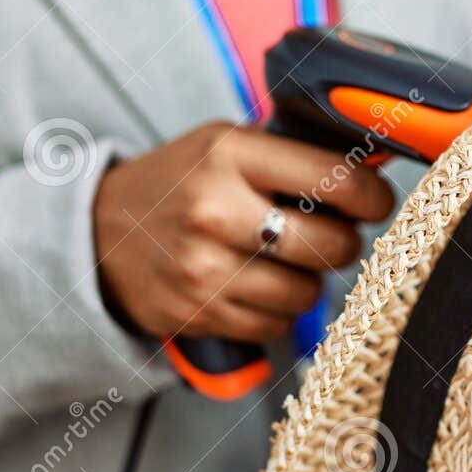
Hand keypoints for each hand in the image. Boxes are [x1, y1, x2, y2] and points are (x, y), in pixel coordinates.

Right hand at [92, 122, 393, 341]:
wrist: (97, 233)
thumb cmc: (179, 184)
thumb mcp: (225, 146)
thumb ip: (291, 155)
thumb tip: (374, 168)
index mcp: (228, 155)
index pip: (335, 178)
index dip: (371, 196)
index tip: (374, 202)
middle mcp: (214, 211)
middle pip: (330, 244)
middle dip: (343, 242)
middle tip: (330, 235)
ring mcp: (202, 268)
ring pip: (306, 293)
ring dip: (307, 281)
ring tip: (284, 261)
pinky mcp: (197, 313)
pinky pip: (275, 325)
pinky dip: (276, 311)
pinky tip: (255, 286)